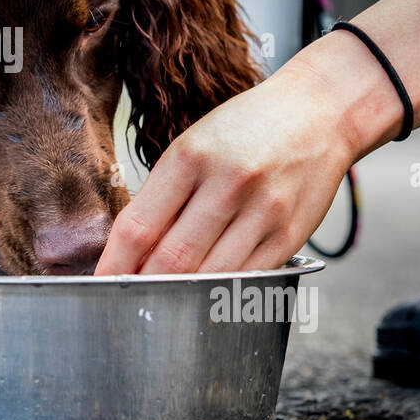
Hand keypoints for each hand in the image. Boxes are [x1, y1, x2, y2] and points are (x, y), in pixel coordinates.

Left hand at [96, 31, 401, 274]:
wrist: (320, 113)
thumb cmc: (246, 129)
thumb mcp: (193, 146)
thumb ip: (163, 196)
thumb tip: (129, 252)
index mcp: (190, 157)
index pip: (138, 226)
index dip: (114, 265)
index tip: (99, 284)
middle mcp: (228, 184)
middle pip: (171, 259)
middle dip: (143, 288)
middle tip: (126, 303)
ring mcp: (263, 212)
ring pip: (209, 277)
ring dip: (179, 298)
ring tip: (160, 306)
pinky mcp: (290, 236)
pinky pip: (245, 280)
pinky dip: (218, 293)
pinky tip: (203, 297)